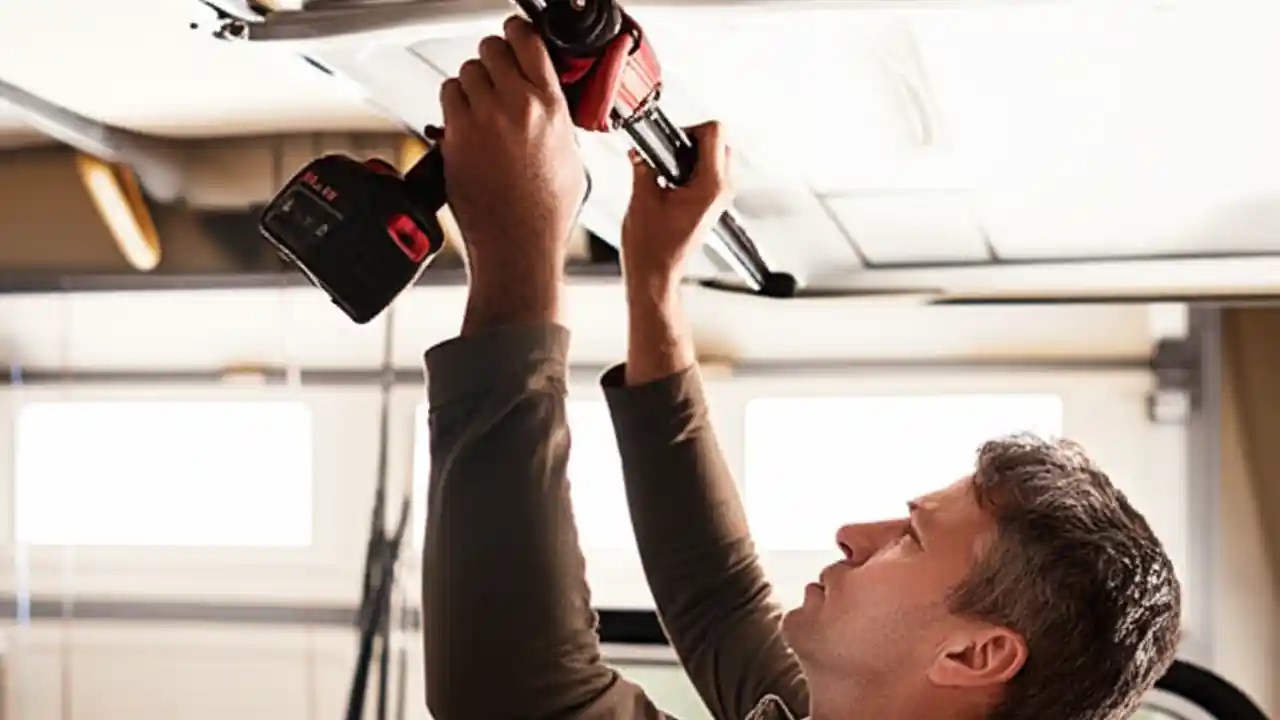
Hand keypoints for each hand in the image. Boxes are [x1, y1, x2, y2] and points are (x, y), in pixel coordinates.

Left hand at [438, 16, 586, 328]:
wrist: (518, 243)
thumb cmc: (546, 212)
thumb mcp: (571, 155)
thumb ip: (557, 117)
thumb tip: (547, 97)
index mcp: (551, 107)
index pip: (528, 40)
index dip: (517, 32)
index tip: (514, 35)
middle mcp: (516, 106)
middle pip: (492, 49)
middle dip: (493, 60)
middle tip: (497, 78)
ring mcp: (483, 120)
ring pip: (467, 71)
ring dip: (473, 83)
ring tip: (483, 108)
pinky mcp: (457, 136)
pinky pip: (448, 96)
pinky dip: (455, 104)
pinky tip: (467, 123)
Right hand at [621, 121, 732, 290]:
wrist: (655, 274)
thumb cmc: (651, 247)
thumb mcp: (642, 197)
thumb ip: (643, 164)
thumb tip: (641, 149)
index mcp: (711, 185)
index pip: (715, 132)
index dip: (690, 128)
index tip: (669, 139)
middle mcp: (722, 190)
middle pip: (720, 142)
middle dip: (692, 139)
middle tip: (667, 152)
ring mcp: (719, 199)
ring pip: (716, 157)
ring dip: (692, 154)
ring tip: (667, 168)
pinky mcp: (711, 205)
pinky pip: (709, 173)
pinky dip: (691, 168)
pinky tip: (669, 181)